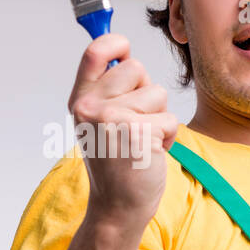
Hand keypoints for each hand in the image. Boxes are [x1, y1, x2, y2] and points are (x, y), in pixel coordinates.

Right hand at [67, 33, 178, 230]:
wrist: (117, 207)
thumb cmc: (116, 163)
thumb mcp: (100, 122)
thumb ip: (108, 88)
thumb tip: (123, 50)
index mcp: (80, 100)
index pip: (95, 50)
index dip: (116, 43)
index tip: (125, 50)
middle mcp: (90, 106)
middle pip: (136, 67)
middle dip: (146, 92)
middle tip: (135, 123)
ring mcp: (112, 118)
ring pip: (157, 93)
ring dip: (159, 118)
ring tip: (142, 141)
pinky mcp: (137, 132)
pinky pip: (169, 118)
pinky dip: (168, 137)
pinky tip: (150, 153)